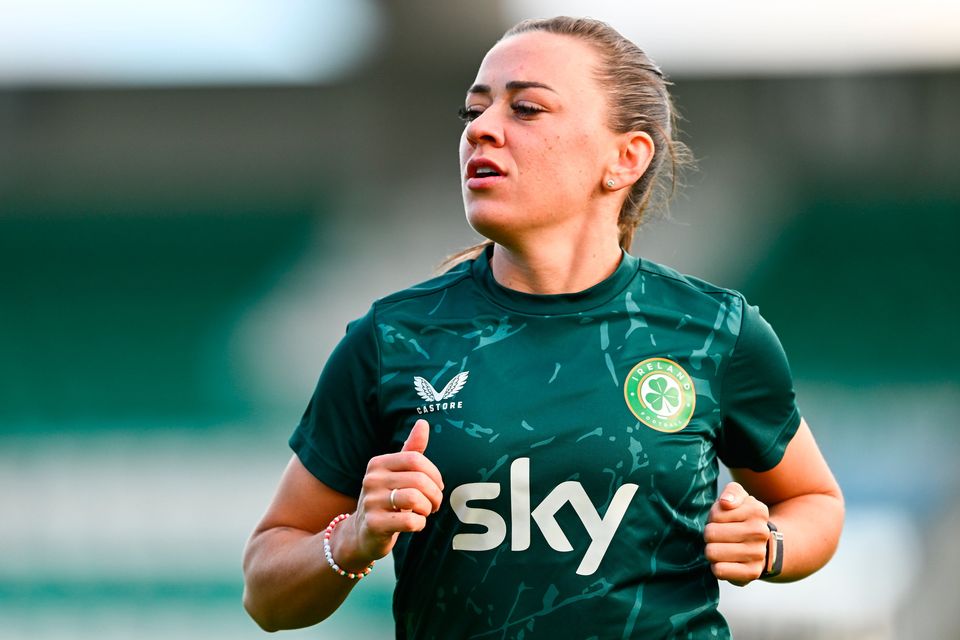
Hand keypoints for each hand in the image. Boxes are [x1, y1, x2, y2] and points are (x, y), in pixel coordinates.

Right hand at [333, 419, 443, 569]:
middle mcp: (371, 479)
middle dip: (435, 494)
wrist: (363, 533)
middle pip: (419, 480)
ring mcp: (370, 502)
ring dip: (427, 509)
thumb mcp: (397, 473)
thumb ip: (411, 450)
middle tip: (435, 504)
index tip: (437, 486)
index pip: (416, 459)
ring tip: (424, 512)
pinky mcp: (373, 524)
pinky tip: (415, 524)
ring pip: (415, 499)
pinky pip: (409, 521)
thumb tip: (423, 423)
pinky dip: (420, 524)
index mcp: (378, 463)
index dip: (434, 474)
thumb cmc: (387, 499)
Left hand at [704, 481, 770, 585]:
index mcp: (757, 510)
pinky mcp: (752, 572)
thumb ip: (732, 492)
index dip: (713, 518)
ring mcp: (758, 553)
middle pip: (710, 533)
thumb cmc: (741, 518)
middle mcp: (760, 532)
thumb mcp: (738, 498)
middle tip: (720, 536)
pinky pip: (719, 570)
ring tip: (722, 548)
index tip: (723, 521)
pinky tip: (725, 562)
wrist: (762, 545)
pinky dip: (716, 567)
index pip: (715, 515)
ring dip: (711, 550)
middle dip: (709, 535)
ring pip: (712, 553)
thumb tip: (726, 503)